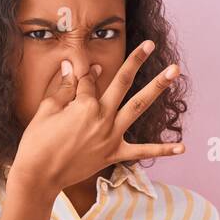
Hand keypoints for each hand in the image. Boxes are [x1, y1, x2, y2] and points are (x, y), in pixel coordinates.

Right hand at [8, 39, 184, 196]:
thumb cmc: (37, 142)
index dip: (87, 74)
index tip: (87, 69)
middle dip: (137, 61)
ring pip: (139, 106)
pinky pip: (141, 151)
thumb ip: (63, 88)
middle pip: (122, 83)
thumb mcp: (46, 110)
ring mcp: (111, 136)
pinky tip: (181, 147)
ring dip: (157, 87)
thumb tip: (70, 67)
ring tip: (174, 72)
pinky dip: (162, 150)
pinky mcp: (113, 154)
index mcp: (84, 104)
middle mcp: (102, 117)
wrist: (39, 175)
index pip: (90, 80)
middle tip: (151, 44)